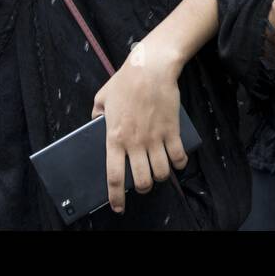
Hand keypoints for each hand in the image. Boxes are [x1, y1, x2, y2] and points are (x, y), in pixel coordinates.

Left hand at [93, 36, 188, 213]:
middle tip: (142, 183)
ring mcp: (155, 138)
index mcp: (114, 138)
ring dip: (160, 177)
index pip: (114, 177)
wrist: (150, 68)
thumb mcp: (101, 98)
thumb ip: (96, 114)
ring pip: (161, 173)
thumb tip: (95, 123)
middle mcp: (135, 143)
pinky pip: (179, 157)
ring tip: (159, 171)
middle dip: (142, 188)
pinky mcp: (172, 131)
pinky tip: (177, 161)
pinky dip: (179, 164)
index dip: (115, 197)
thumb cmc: (125, 81)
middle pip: (141, 181)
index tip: (118, 207)